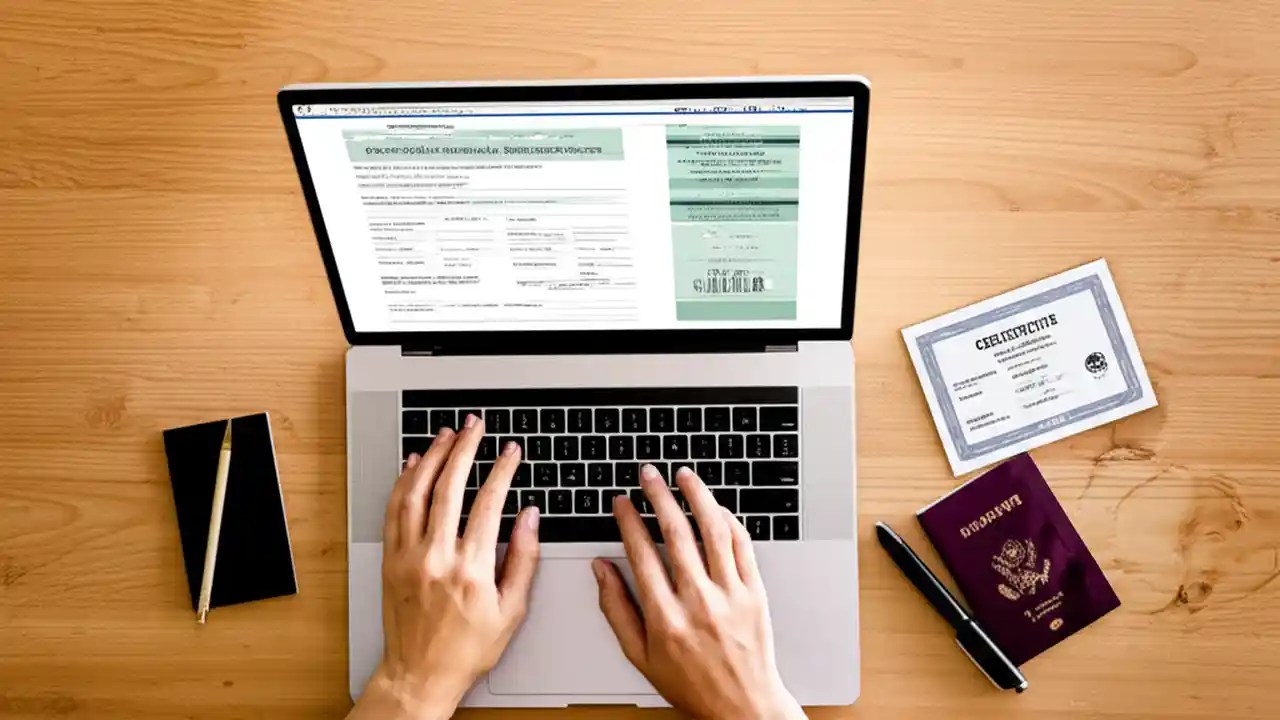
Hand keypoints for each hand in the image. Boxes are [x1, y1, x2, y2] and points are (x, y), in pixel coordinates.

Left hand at [348, 416, 540, 719]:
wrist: (420, 674)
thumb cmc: (467, 649)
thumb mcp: (511, 610)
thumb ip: (523, 559)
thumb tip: (529, 518)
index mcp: (470, 569)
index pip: (488, 503)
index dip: (502, 470)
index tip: (510, 452)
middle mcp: (436, 557)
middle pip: (449, 487)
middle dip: (464, 449)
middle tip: (475, 427)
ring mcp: (408, 556)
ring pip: (417, 492)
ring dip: (431, 458)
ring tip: (446, 435)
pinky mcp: (390, 560)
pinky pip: (394, 511)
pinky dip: (403, 483)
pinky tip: (413, 465)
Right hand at [593, 464, 804, 719]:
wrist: (743, 706)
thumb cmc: (692, 684)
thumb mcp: (640, 656)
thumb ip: (617, 609)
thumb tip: (601, 569)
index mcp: (666, 618)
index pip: (642, 553)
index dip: (629, 521)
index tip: (622, 502)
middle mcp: (699, 601)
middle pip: (676, 533)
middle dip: (658, 496)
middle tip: (648, 475)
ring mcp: (731, 594)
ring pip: (713, 530)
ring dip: (697, 496)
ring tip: (683, 476)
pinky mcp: (756, 592)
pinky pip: (742, 546)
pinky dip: (728, 520)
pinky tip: (715, 507)